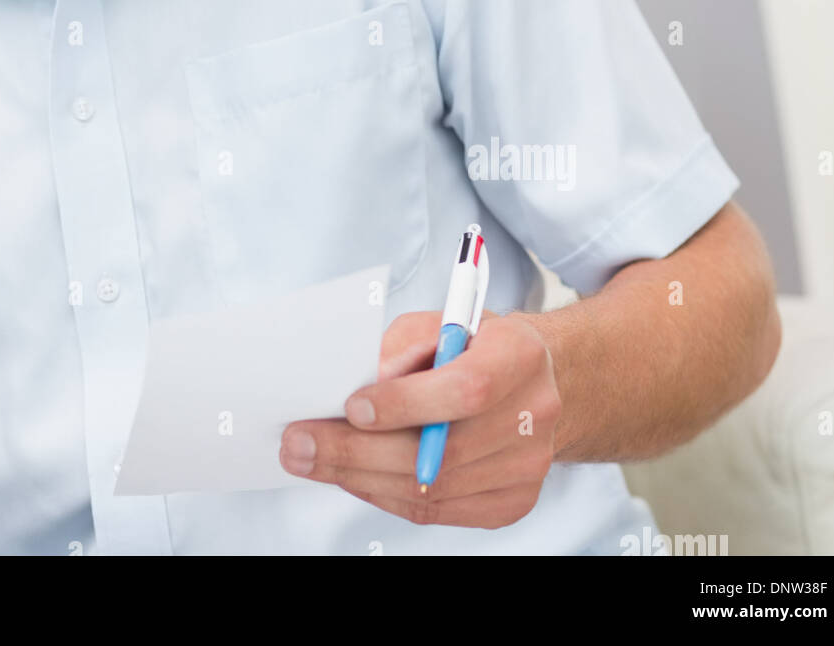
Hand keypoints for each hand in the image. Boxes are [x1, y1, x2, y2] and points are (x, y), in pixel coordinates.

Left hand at [278, 309, 561, 526]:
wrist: (534, 381)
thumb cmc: (472, 344)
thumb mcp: (437, 323)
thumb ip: (400, 350)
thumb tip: (352, 390)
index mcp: (520, 355)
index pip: (466, 389)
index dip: (406, 403)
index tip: (351, 406)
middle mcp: (534, 415)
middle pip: (443, 453)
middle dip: (359, 451)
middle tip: (300, 444)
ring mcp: (527, 468)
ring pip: (432, 488)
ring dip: (360, 477)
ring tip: (310, 461)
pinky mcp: (510, 503)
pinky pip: (436, 511)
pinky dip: (384, 493)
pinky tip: (350, 476)